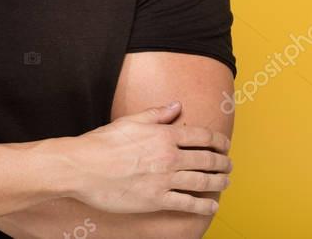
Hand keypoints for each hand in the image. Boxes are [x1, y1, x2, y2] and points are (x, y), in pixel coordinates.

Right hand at [64, 102, 231, 215]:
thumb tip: (175, 106)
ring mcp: (164, 180)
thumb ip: (156, 114)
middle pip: (207, 159)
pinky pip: (187, 203)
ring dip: (219, 182)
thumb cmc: (102, 143)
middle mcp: (168, 157)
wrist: (82, 167)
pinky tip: (211, 205)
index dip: (218, 141)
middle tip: (228, 165)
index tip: (224, 144)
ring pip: (202, 181)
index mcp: (164, 135)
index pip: (202, 136)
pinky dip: (203, 205)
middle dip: (223, 162)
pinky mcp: (156, 200)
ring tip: (225, 182)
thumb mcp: (130, 121)